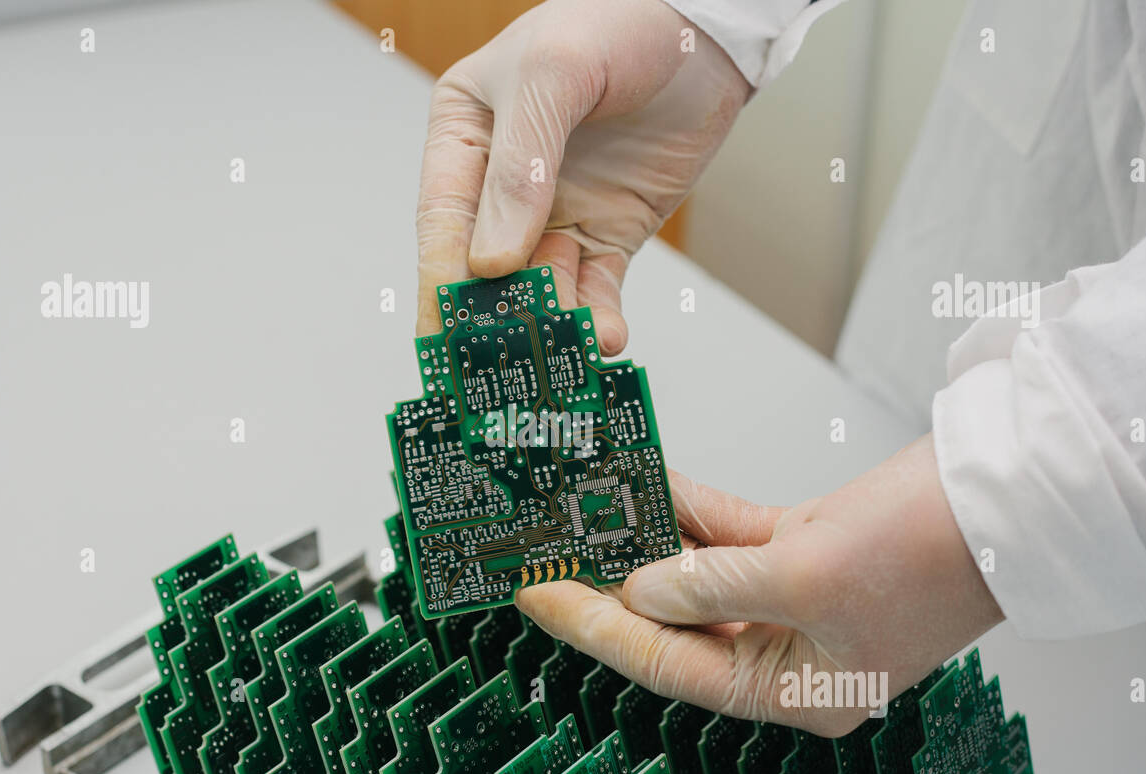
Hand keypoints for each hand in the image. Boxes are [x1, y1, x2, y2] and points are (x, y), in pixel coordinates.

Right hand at [416, 0, 748, 353]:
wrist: (704, 27)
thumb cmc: (617, 23)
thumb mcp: (553, 76)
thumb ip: (521, 166)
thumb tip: (491, 261)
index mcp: (465, 137)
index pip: (443, 220)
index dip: (441, 281)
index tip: (443, 335)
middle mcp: (503, 184)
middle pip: (486, 268)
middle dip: (493, 318)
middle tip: (499, 366)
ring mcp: (556, 213)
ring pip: (543, 286)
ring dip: (552, 325)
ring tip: (564, 356)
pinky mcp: (607, 233)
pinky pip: (595, 287)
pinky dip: (597, 316)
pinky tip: (602, 338)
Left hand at [515, 435, 1004, 735]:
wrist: (1009, 489)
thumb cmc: (938, 552)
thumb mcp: (808, 575)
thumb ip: (713, 583)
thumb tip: (644, 587)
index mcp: (799, 692)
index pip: (672, 665)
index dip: (597, 628)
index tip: (541, 596)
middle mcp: (792, 651)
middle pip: (676, 620)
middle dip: (613, 581)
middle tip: (549, 551)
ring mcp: (795, 596)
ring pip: (697, 569)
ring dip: (646, 536)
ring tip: (584, 510)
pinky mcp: (802, 546)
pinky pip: (727, 531)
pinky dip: (690, 507)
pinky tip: (644, 481)